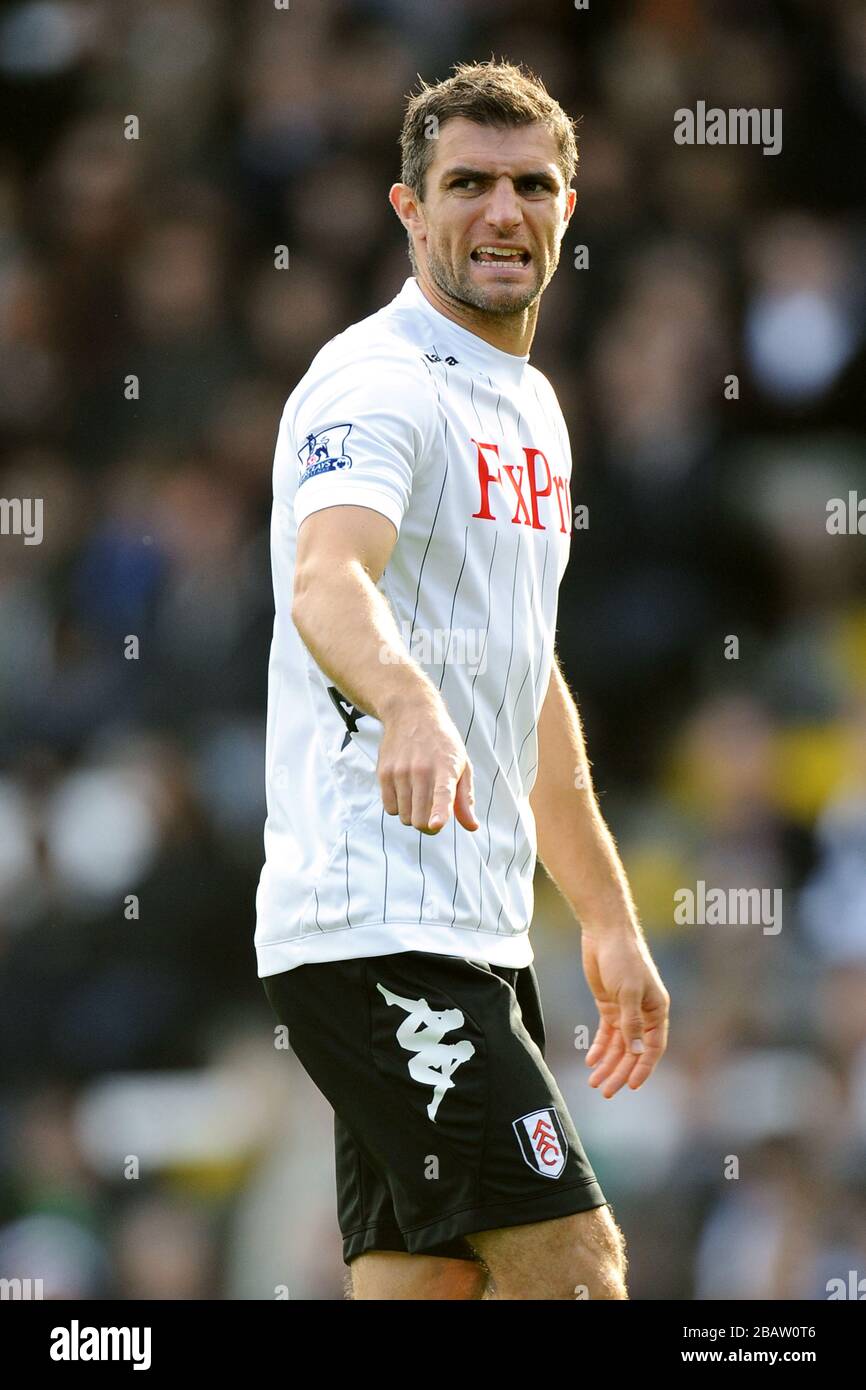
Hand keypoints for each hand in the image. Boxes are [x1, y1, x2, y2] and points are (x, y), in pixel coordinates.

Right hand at [378, 693, 479, 834]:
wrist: (411, 713)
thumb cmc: (442, 744)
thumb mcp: (462, 764)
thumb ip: (465, 798)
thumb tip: (472, 827)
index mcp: (446, 767)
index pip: (442, 793)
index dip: (439, 812)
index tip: (435, 825)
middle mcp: (422, 769)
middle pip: (420, 819)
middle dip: (428, 825)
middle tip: (433, 815)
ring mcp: (400, 771)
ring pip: (404, 817)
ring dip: (412, 814)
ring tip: (419, 794)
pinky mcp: (383, 773)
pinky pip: (389, 809)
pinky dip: (398, 807)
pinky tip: (405, 791)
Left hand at [580, 926, 668, 1096]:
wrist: (605, 933)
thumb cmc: (624, 958)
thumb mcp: (628, 991)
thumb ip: (631, 1022)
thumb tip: (635, 1053)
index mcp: (656, 1011)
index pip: (653, 1047)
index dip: (643, 1068)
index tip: (631, 1086)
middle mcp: (644, 1014)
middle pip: (633, 1051)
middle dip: (620, 1071)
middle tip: (605, 1091)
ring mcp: (626, 1010)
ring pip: (619, 1045)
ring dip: (608, 1064)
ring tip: (594, 1082)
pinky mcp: (610, 1005)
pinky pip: (607, 1033)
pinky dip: (600, 1048)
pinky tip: (591, 1061)